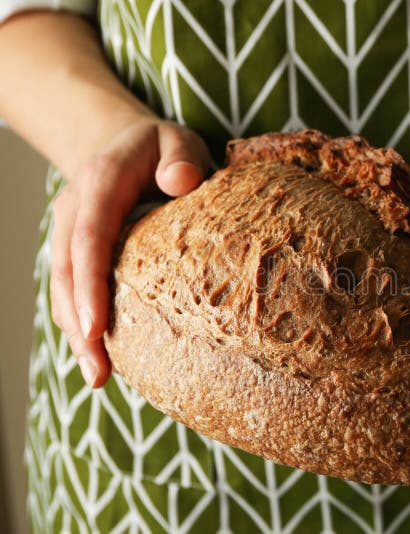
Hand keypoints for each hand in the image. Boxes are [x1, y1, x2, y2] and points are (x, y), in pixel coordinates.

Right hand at [50, 116, 209, 387]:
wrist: (123, 145)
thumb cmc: (160, 150)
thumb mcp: (177, 141)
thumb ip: (181, 157)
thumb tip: (180, 182)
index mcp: (99, 184)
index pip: (89, 238)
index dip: (90, 284)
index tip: (97, 327)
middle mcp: (74, 211)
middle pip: (69, 273)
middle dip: (80, 324)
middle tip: (99, 373)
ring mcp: (70, 233)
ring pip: (65, 288)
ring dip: (78, 334)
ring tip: (99, 378)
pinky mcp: (76, 252)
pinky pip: (73, 290)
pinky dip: (82, 322)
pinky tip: (101, 357)